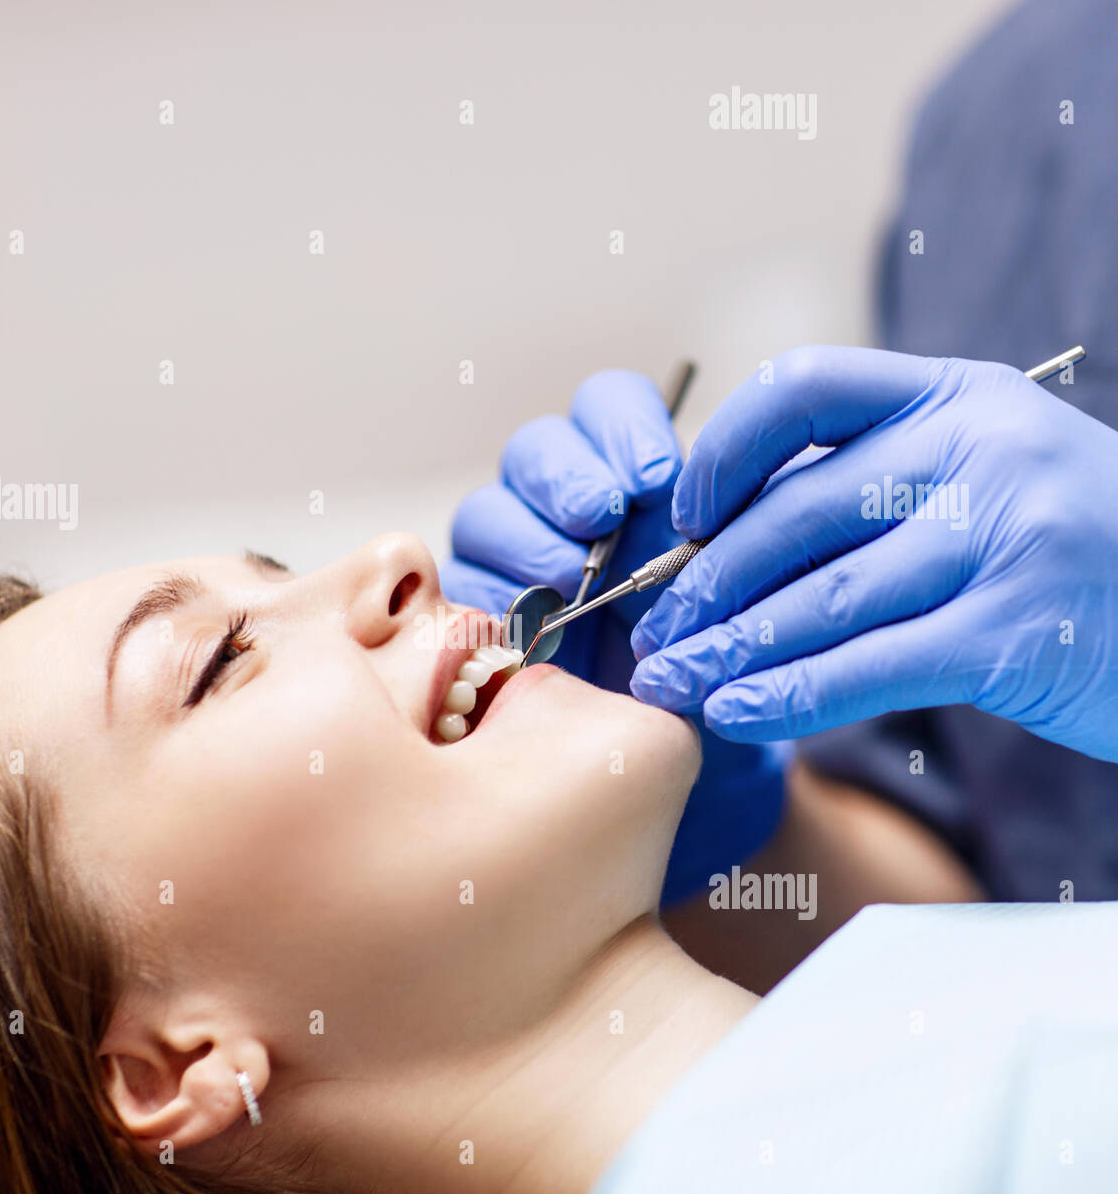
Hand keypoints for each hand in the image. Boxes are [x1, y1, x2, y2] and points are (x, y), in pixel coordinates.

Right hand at [441, 369, 789, 896]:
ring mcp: (511, 569)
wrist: (677, 782)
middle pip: (538, 450)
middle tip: (602, 516)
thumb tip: (707, 522)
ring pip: (489, 507)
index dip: (623, 428)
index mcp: (635, 488)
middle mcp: (565, 516)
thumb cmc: (713, 684)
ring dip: (526, 532)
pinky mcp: (472, 621)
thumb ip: (720, 559)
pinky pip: (457, 582)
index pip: (611, 412)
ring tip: (566, 580)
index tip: (655, 477)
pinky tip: (525, 625)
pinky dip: (486, 590)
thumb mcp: (736, 612)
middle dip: (567, 474)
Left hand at [630, 345, 1117, 761]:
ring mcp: (1005, 537)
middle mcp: (981, 450)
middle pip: (796, 512)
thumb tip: (729, 547)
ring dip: (729, 649)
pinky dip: (790, 695)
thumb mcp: (987, 480)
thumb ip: (881, 487)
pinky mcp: (1016, 630)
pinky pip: (870, 666)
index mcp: (960, 397)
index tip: (681, 517)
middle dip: (705, 584)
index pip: (808, 388)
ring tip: (670, 684)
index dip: (725, 450)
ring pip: (823, 598)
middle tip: (652, 635)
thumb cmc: (1076, 555)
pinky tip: (735, 712)